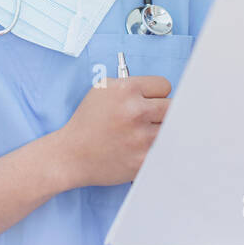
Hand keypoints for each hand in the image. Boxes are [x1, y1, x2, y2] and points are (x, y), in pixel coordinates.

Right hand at [52, 75, 170, 187]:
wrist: (71, 154)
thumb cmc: (88, 121)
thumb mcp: (103, 90)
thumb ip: (132, 85)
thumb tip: (160, 89)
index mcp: (126, 90)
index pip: (165, 85)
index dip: (156, 94)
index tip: (149, 101)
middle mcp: (135, 111)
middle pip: (172, 107)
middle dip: (162, 112)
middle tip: (149, 118)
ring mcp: (141, 137)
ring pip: (171, 128)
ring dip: (160, 131)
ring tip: (142, 134)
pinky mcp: (143, 159)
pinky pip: (164, 149)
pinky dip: (155, 149)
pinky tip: (140, 148)